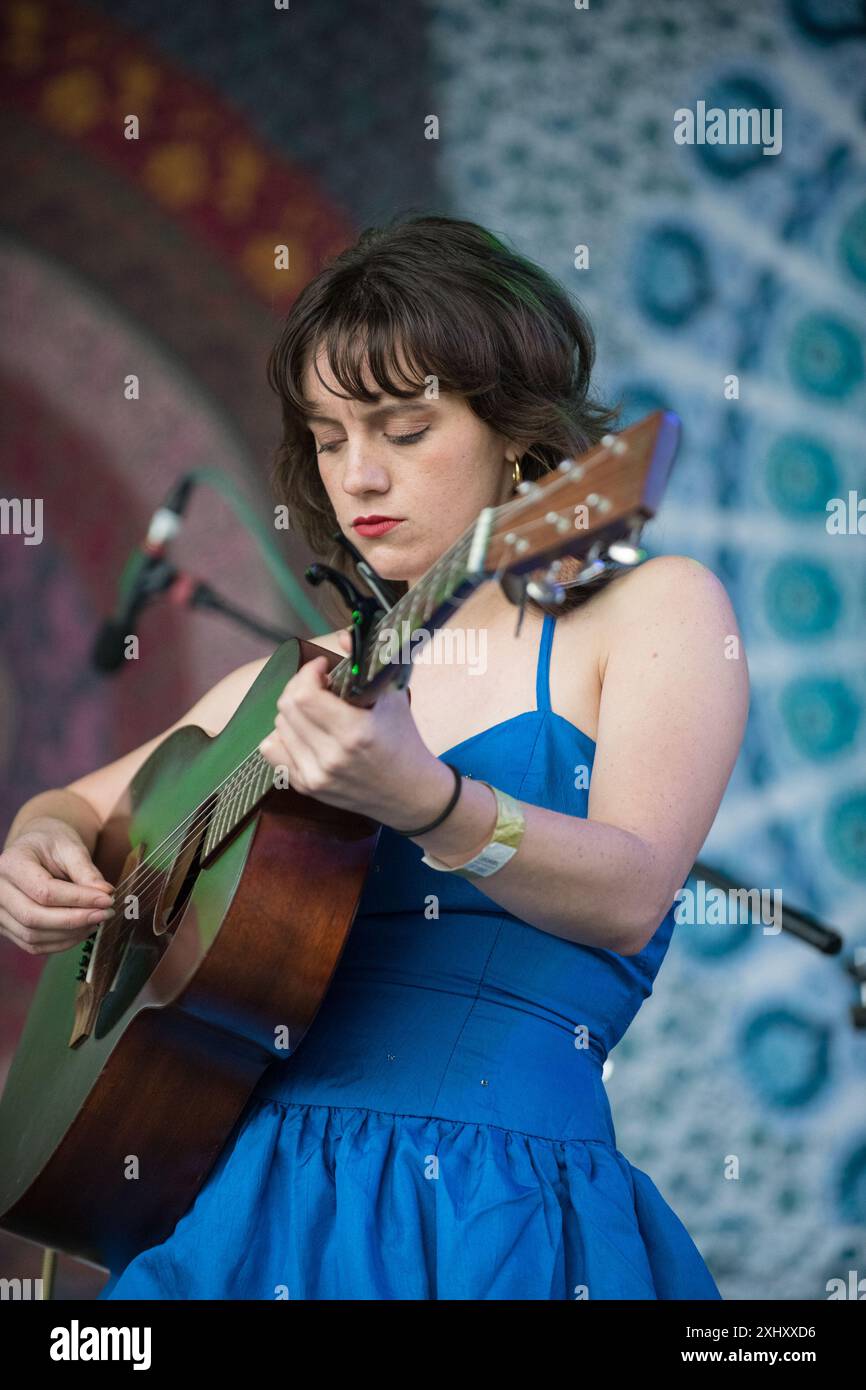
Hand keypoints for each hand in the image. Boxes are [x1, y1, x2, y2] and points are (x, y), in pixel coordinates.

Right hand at [0, 818, 114, 954]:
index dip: (78, 899)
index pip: (44, 891)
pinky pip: (33, 945)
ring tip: (97, 920)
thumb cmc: (52, 843)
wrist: (35, 848)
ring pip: (33, 936)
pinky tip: (83, 930)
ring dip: (70, 934)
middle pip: (34, 917)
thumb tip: (105, 895)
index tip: (107, 899)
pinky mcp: (7, 927)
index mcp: (11, 864)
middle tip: (105, 914)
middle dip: (75, 920)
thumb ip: (86, 871)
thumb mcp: (70, 847)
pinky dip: (61, 943)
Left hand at [258, 629, 450, 828]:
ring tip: (315, 709)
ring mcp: (316, 776)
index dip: (308, 672)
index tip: (323, 668)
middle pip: (287, 708)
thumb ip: (367, 662)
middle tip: (317, 684)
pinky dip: (283, 734)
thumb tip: (342, 636)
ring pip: (278, 726)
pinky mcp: (307, 788)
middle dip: (299, 686)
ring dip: (292, 710)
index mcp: (355, 732)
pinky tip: (304, 731)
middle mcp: (331, 757)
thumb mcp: (393, 696)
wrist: (410, 793)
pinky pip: (273, 751)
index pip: (305, 695)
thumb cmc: (404, 740)